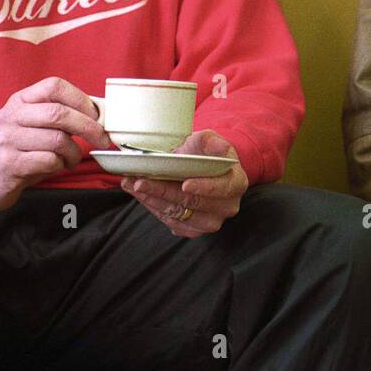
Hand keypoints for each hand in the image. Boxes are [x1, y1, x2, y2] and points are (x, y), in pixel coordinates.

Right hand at [0, 76, 112, 215]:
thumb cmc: (16, 150)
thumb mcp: (30, 125)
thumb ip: (56, 116)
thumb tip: (97, 115)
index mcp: (19, 101)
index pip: (54, 85)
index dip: (80, 98)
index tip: (96, 114)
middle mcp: (10, 116)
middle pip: (58, 113)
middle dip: (88, 127)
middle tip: (102, 139)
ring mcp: (7, 140)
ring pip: (57, 140)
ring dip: (74, 152)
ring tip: (71, 158)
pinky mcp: (9, 164)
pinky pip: (48, 161)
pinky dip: (60, 165)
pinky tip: (57, 166)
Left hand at [121, 130, 246, 238]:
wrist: (197, 169)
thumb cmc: (204, 153)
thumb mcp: (208, 140)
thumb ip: (212, 141)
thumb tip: (219, 147)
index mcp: (236, 183)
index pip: (222, 188)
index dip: (204, 187)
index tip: (185, 184)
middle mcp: (227, 206)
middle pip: (193, 202)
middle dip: (164, 191)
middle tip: (141, 181)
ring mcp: (211, 222)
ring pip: (178, 214)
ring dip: (153, 200)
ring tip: (133, 185)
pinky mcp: (194, 230)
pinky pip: (172, 222)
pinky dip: (154, 208)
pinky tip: (141, 195)